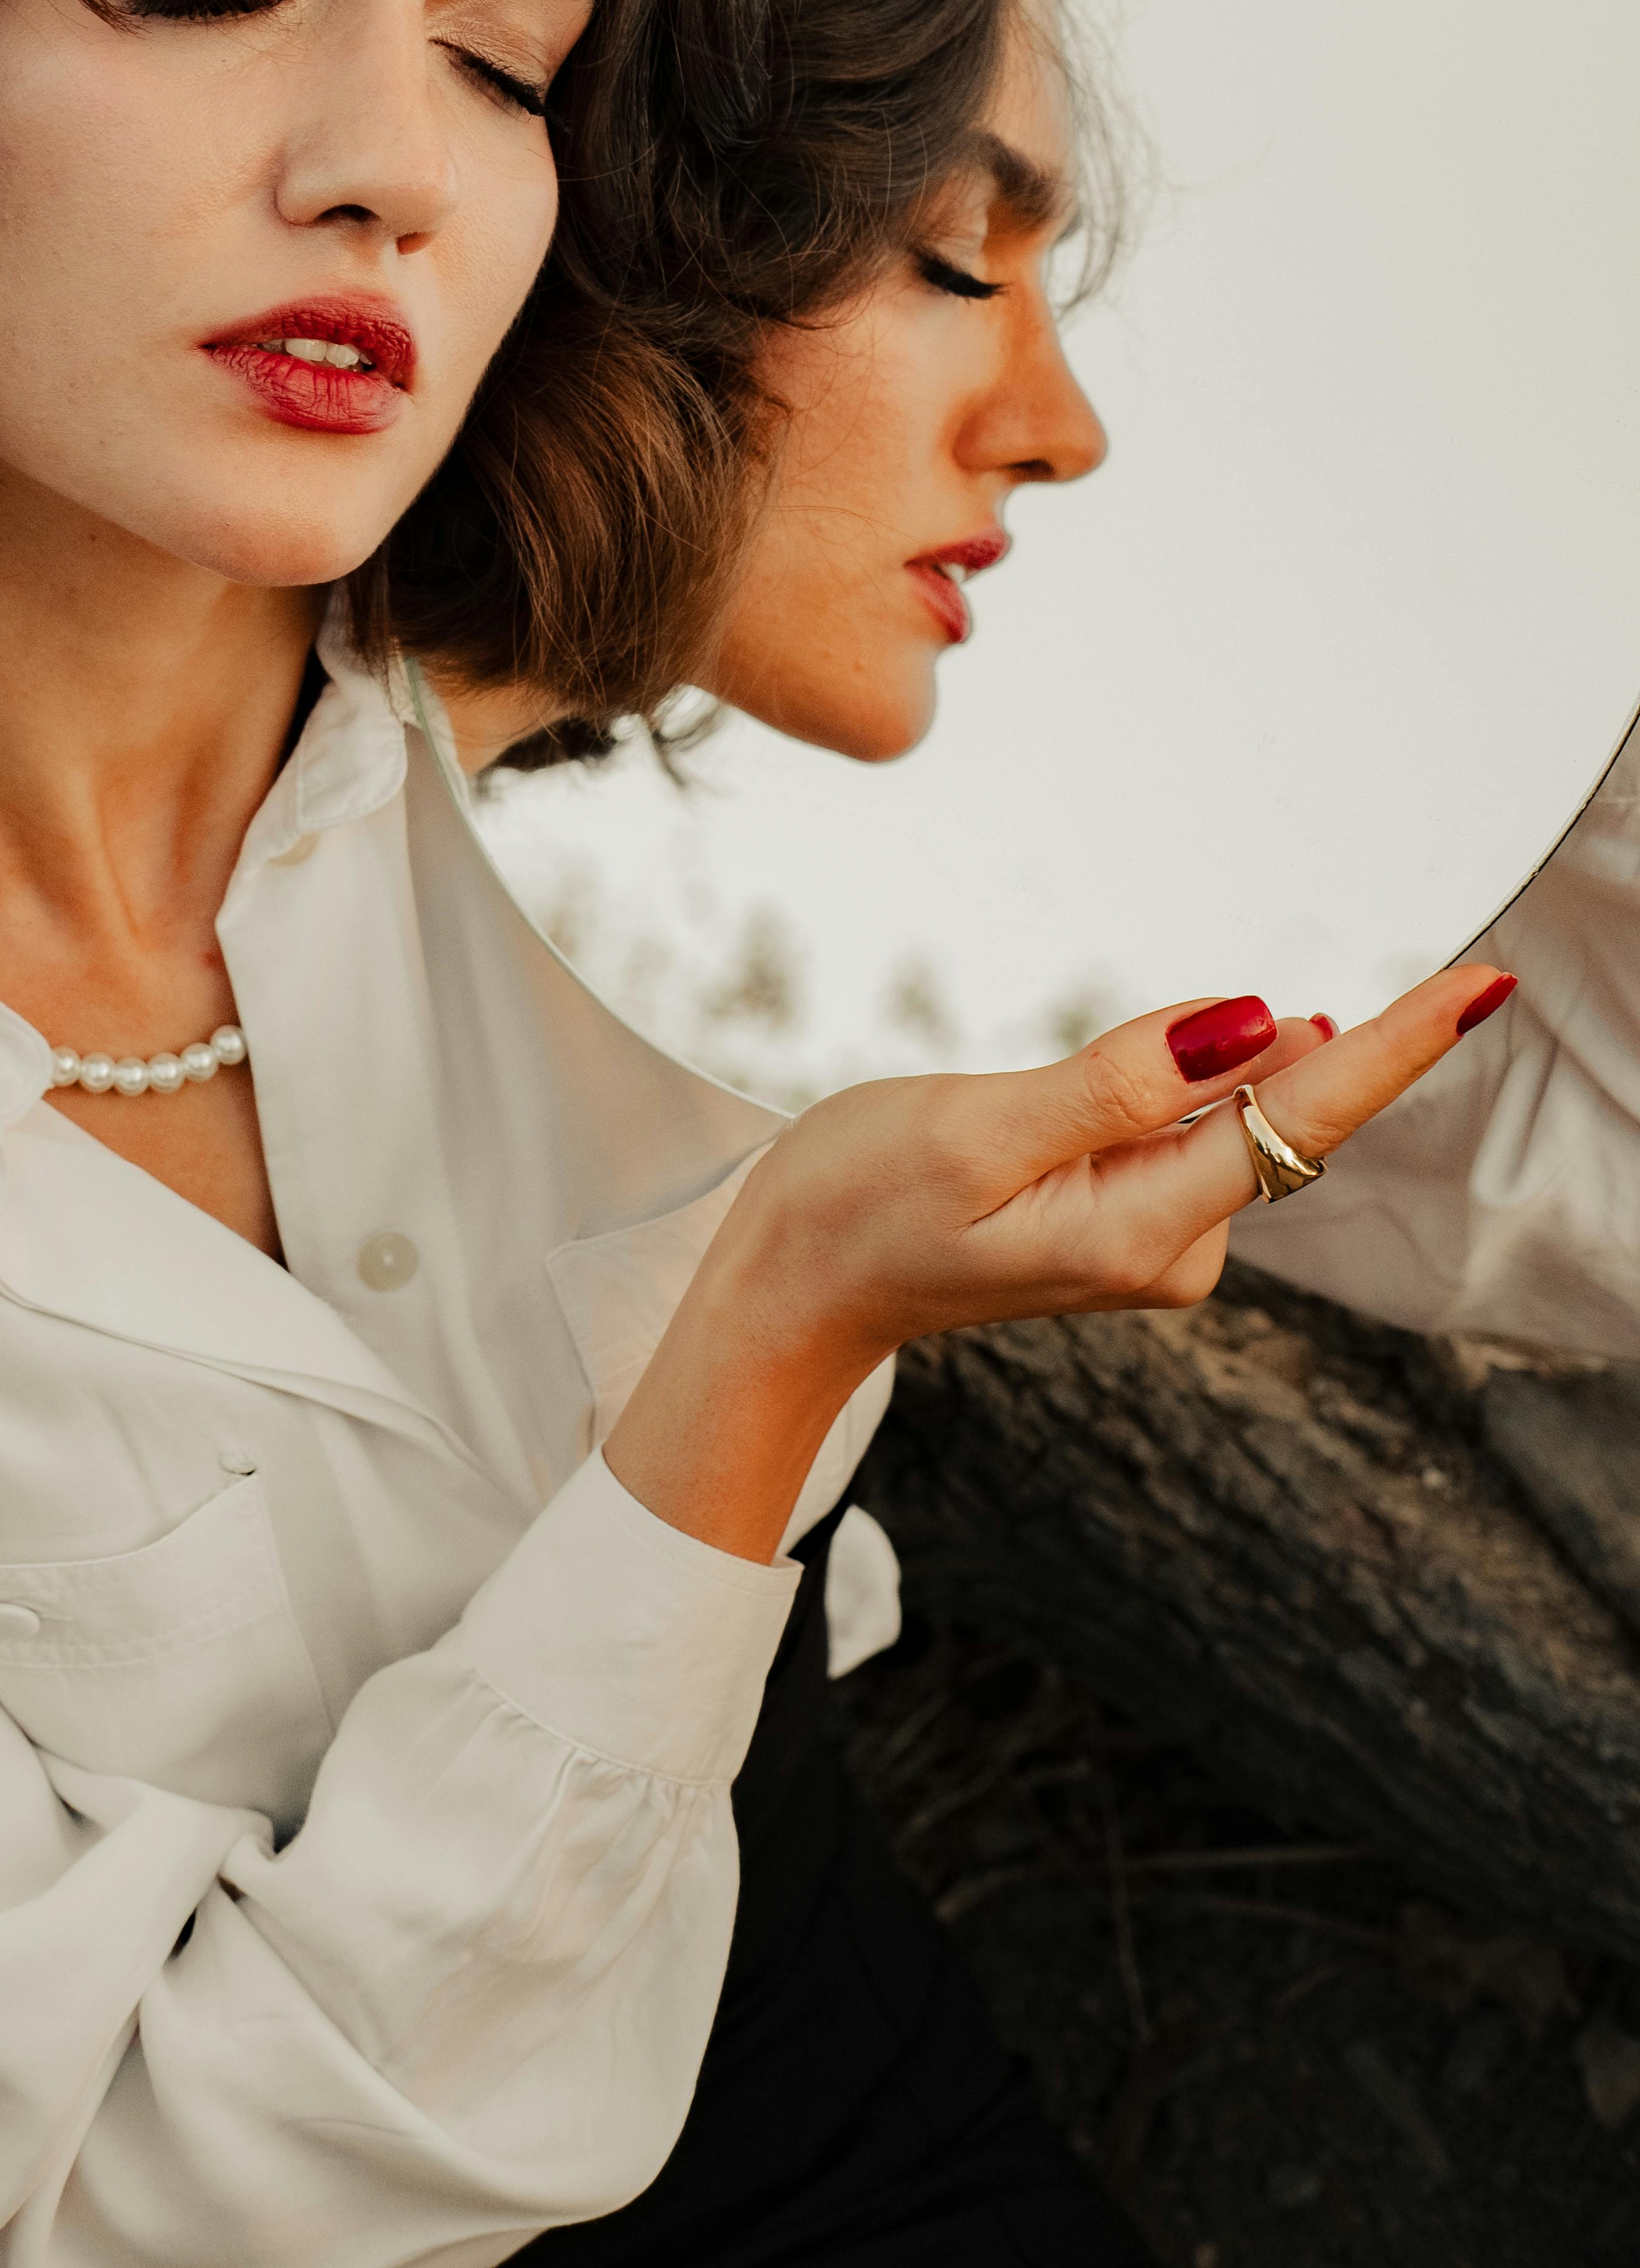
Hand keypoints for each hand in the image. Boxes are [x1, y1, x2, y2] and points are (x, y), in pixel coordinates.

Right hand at [607, 957, 1515, 1559]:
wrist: (791, 1286)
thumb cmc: (858, 1204)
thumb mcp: (974, 1127)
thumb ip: (1116, 1081)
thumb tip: (1249, 1028)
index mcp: (1138, 1229)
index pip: (1299, 1121)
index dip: (1395, 1049)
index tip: (1479, 984)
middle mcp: (1168, 1245)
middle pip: (1278, 1114)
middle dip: (1298, 1041)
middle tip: (1284, 994)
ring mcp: (1149, 1239)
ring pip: (1228, 1115)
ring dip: (1202, 1063)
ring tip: (1067, 1078)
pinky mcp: (1124, 1220)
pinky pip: (1188, 1128)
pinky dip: (1178, 1084)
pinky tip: (1098, 1085)